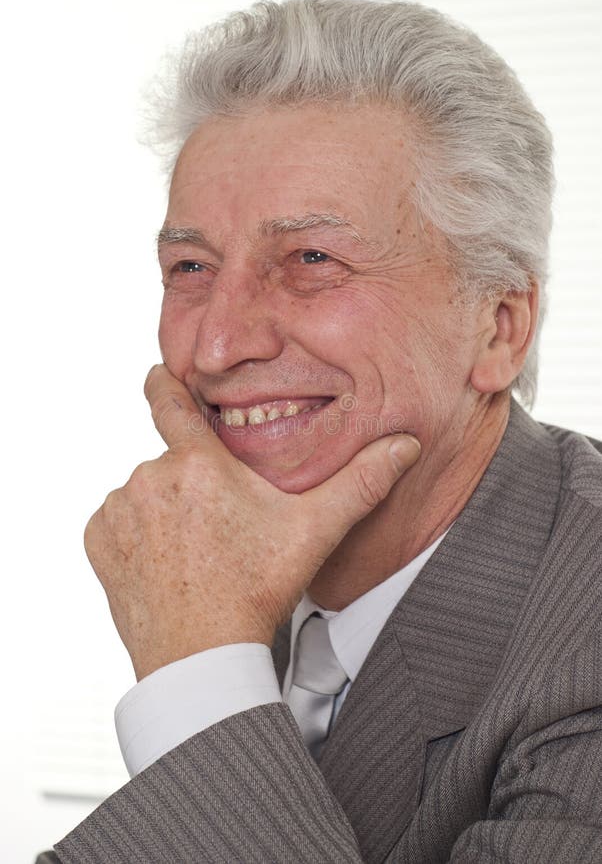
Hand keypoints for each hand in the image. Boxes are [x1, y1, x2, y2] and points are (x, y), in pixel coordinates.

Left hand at [84, 365, 420, 679]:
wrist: (202, 657)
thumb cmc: (255, 591)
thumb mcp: (314, 531)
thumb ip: (361, 482)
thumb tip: (403, 445)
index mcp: (199, 463)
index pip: (172, 402)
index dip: (165, 383)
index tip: (159, 372)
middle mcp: (151, 477)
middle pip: (173, 463)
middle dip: (194, 484)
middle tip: (220, 528)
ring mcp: (120, 509)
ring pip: (145, 492)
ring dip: (165, 509)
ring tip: (195, 551)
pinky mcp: (98, 541)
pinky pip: (118, 521)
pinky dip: (137, 534)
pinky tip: (166, 562)